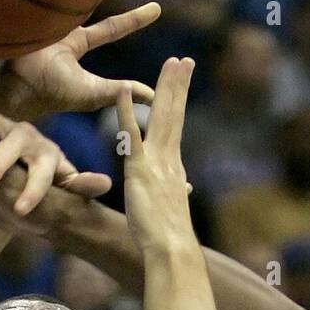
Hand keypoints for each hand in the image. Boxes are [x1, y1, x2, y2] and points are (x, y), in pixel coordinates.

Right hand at [0, 0, 160, 117]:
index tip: (157, 9)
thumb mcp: (89, 92)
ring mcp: (46, 10)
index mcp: (75, 45)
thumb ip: (118, 89)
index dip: (134, 19)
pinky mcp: (34, 0)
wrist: (9, 82)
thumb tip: (152, 96)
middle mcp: (62, 25)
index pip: (112, 28)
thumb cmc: (48, 92)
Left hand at [117, 56, 195, 250]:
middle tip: (184, 60)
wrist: (172, 249)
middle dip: (179, 86)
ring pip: (162, 117)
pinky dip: (128, 112)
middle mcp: (169, 159)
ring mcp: (156, 162)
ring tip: (172, 62)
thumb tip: (185, 187)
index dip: (179, 102)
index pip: (176, 126)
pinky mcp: (139, 170)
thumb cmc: (170, 239)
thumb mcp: (172, 209)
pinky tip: (124, 90)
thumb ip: (176, 192)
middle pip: (174, 114)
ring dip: (165, 87)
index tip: (183, 81)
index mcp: (173, 167)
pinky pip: (132, 136)